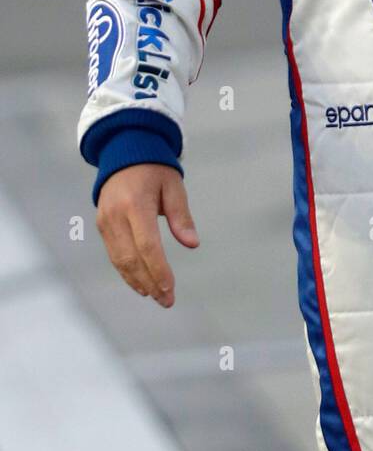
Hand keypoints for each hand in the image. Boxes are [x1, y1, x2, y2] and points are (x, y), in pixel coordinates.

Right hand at [96, 165, 198, 307]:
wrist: (125, 150)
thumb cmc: (155, 168)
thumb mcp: (174, 185)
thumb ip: (181, 216)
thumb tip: (192, 244)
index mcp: (135, 204)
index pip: (147, 245)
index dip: (158, 270)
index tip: (170, 288)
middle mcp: (115, 215)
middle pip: (131, 258)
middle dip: (149, 282)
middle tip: (166, 300)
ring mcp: (105, 221)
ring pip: (119, 260)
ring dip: (137, 281)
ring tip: (156, 296)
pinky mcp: (102, 225)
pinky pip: (114, 254)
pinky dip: (126, 271)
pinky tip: (140, 283)